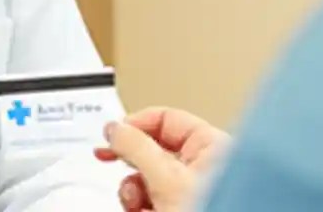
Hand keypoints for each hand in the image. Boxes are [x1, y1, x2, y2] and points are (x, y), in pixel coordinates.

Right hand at [94, 107, 230, 211]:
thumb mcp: (166, 179)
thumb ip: (137, 148)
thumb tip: (115, 128)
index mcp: (211, 148)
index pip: (166, 120)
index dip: (136, 125)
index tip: (112, 136)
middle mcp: (202, 169)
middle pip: (151, 152)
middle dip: (132, 166)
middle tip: (111, 163)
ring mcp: (188, 195)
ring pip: (146, 182)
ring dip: (134, 195)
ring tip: (138, 206)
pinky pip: (149, 205)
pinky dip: (141, 211)